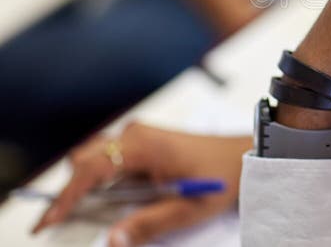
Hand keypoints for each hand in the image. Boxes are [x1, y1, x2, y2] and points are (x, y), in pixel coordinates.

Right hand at [33, 123, 250, 246]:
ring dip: (84, 185)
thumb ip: (148, 225)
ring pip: (94, 158)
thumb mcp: (188, 209)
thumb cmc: (221, 177)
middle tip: (60, 224)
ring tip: (78, 215)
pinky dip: (99, 181)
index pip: (91, 169)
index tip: (47, 222)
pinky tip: (104, 203)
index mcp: (143, 145)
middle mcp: (135, 134)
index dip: (65, 198)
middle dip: (70, 191)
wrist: (243, 155)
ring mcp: (138, 136)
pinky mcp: (142, 143)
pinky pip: (109, 160)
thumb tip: (112, 241)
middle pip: (85, 160)